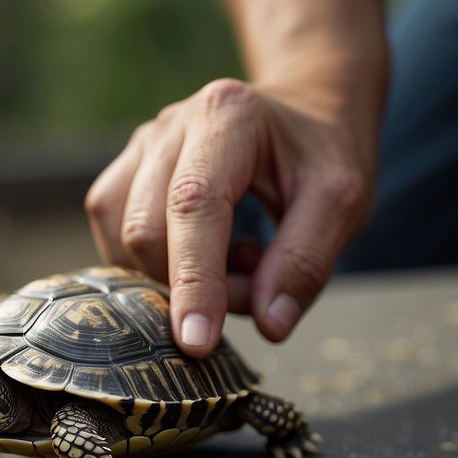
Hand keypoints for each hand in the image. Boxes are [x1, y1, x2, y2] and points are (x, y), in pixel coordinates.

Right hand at [85, 77, 374, 356]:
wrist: (303, 114)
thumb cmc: (322, 156)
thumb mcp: (342, 203)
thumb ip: (306, 262)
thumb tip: (268, 324)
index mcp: (226, 117)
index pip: (193, 206)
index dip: (193, 280)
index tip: (197, 342)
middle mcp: (170, 126)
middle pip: (145, 230)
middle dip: (191, 284)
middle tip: (253, 280)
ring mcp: (140, 147)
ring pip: (121, 239)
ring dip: (171, 277)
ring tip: (233, 261)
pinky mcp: (124, 173)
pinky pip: (115, 239)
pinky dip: (154, 267)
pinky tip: (201, 254)